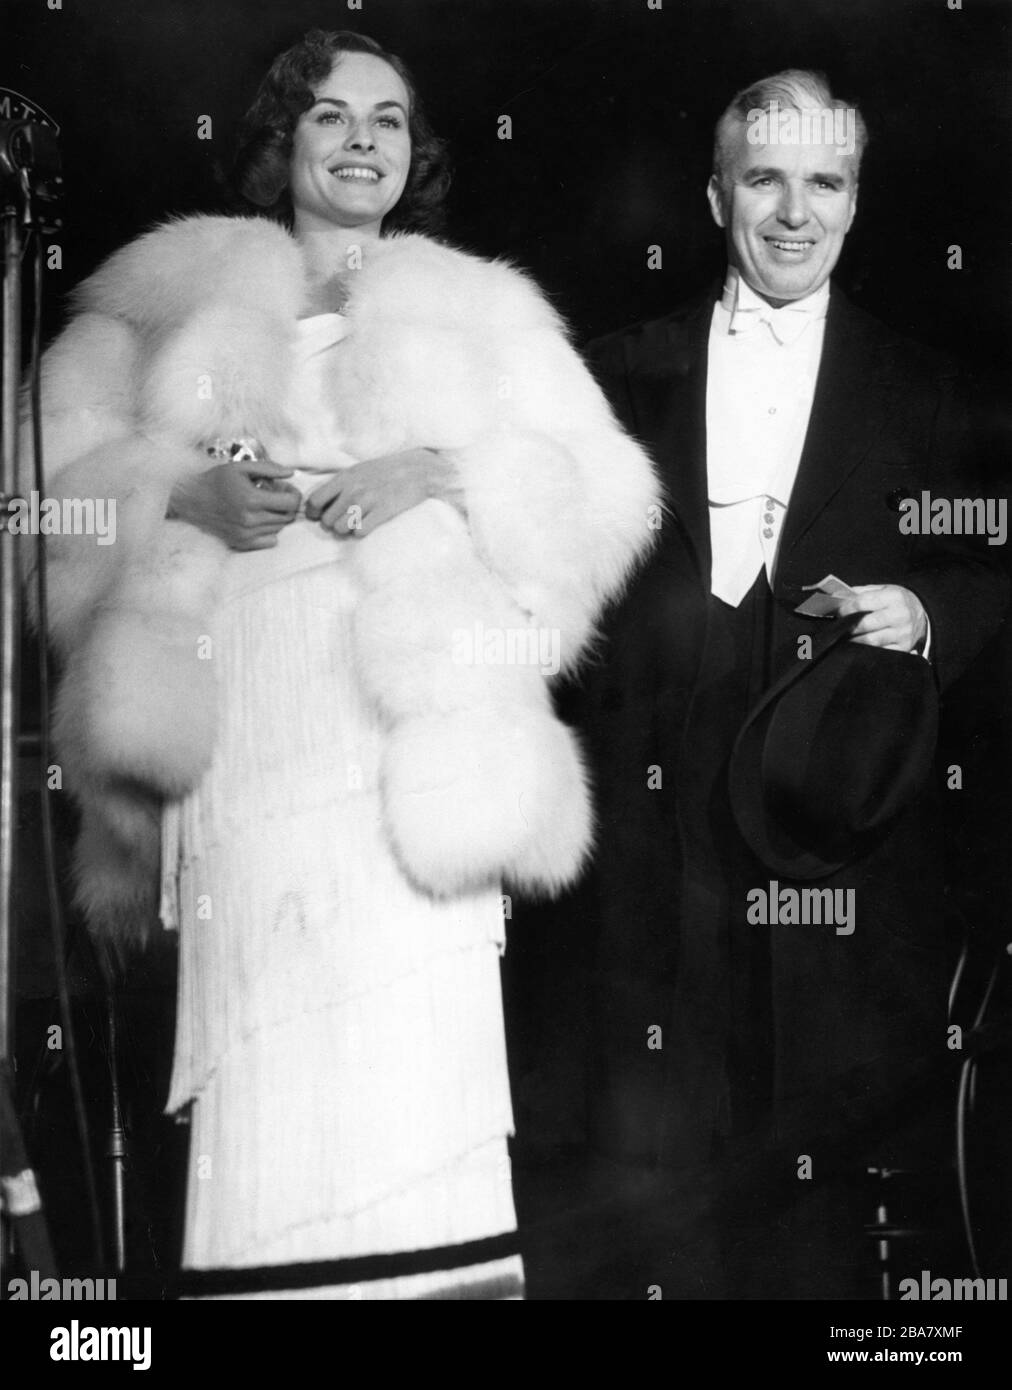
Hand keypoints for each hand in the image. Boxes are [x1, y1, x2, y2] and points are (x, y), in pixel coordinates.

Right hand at [166, 457, 300, 549]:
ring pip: (279, 528)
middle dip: (287, 504)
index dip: (293, 494)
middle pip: (287, 517)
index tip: (285, 489)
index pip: (291, 503)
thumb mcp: (241, 467)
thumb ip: (269, 468)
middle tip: (275, 495)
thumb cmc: (217, 480)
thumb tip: (291, 473)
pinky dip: (270, 531)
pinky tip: (259, 520)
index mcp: (252, 499)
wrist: (192, 500)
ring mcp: (246, 534)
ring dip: (277, 516)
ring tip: (264, 505)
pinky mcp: (242, 543)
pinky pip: (270, 541)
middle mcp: (251, 520)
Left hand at [305, 448, 464, 537]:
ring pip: (341, 529)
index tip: (319, 516)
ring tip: (357, 523)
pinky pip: (360, 532)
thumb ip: (340, 484)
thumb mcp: (359, 470)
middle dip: (333, 523)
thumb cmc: (387, 471)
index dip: (314, 513)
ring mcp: (367, 502)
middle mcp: (352, 490)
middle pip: (327, 520)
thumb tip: (320, 502)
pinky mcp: (382, 512)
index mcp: (344, 477)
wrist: (418, 471)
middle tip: (344, 520)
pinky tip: (369, 525)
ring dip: (347, 529)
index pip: (315, 501)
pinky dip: (361, 532)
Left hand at [838, 584, 927, 652]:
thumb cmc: (898, 601)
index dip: (846, 608)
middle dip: (848, 626)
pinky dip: (866, 650)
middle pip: (865, 624)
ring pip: (870, 640)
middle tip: (840, 626)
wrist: (922, 614)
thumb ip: (862, 592)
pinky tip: (860, 646)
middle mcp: (899, 615)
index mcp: (894, 597)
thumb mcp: (885, 589)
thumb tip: (839, 596)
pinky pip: (879, 652)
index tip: (838, 611)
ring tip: (846, 637)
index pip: (862, 603)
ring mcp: (902, 633)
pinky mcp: (903, 647)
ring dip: (854, 640)